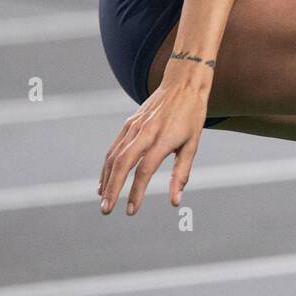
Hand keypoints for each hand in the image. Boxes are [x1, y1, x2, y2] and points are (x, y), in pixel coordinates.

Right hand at [98, 78, 208, 215]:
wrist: (183, 84)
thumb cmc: (191, 117)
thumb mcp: (192, 145)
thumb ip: (181, 174)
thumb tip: (175, 201)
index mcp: (163, 139)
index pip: (144, 171)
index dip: (136, 193)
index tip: (131, 211)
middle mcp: (145, 132)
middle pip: (122, 164)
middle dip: (113, 189)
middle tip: (106, 210)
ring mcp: (134, 127)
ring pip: (114, 156)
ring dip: (106, 179)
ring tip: (103, 200)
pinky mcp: (129, 124)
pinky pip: (114, 147)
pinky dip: (107, 165)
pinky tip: (105, 180)